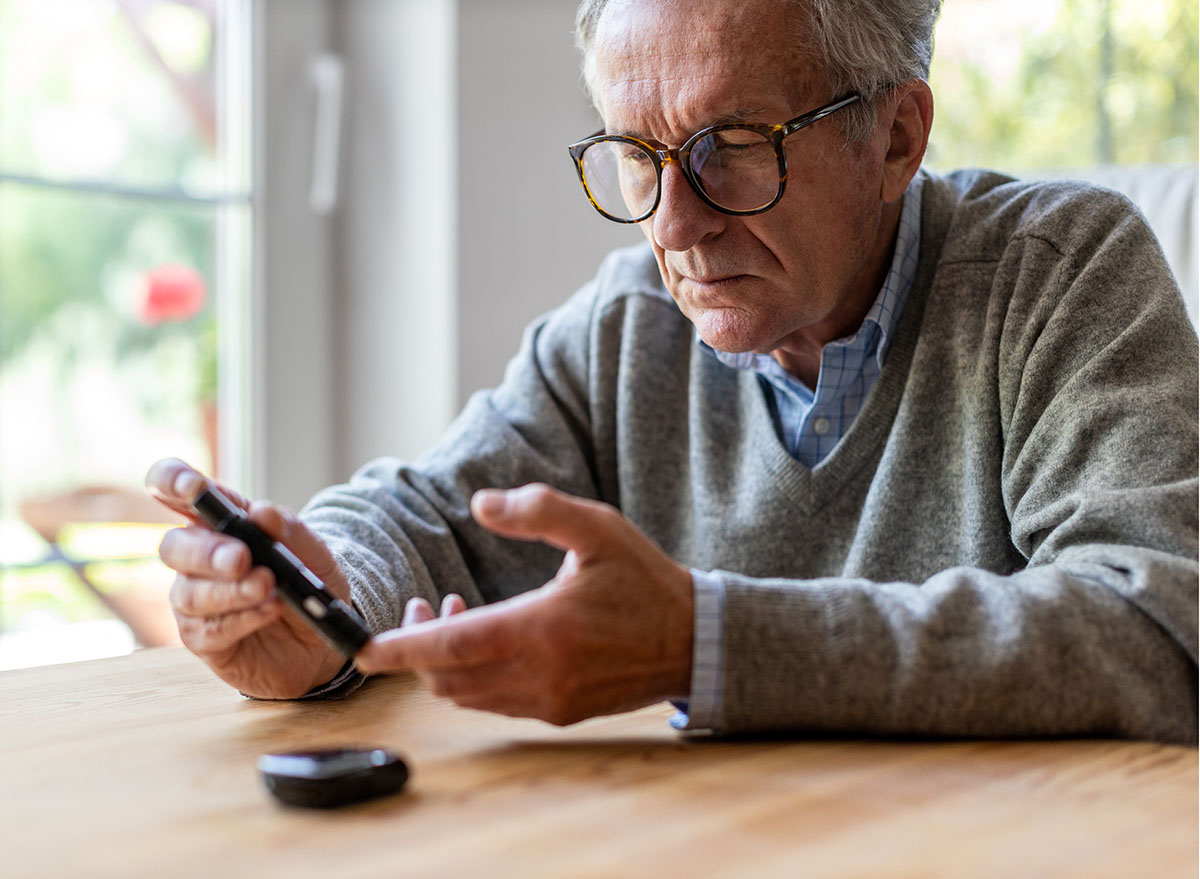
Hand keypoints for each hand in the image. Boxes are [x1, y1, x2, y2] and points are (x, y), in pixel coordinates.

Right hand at [146, 458, 348, 698]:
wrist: (325, 637)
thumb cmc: (310, 583)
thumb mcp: (314, 553)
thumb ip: (290, 531)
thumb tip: (260, 512)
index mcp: (220, 523)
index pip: (177, 492)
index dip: (172, 481)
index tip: (191, 486)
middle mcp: (198, 559)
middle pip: (174, 546)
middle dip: (207, 552)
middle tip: (241, 558)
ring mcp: (196, 601)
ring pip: (190, 593)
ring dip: (231, 590)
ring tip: (267, 586)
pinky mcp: (203, 639)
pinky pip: (208, 630)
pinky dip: (241, 619)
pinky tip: (268, 610)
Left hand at [355, 483, 694, 725]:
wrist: (693, 639)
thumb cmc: (644, 580)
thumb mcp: (598, 528)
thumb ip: (538, 511)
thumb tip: (482, 503)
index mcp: (543, 628)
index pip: (451, 647)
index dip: (401, 648)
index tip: (364, 648)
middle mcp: (540, 673)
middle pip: (448, 678)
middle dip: (419, 649)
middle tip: (426, 606)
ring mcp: (550, 699)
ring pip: (468, 695)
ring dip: (447, 663)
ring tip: (458, 618)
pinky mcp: (560, 712)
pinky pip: (496, 703)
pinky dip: (476, 678)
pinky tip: (491, 643)